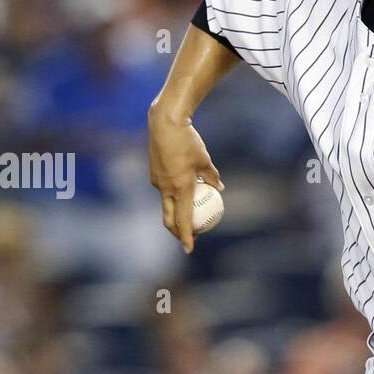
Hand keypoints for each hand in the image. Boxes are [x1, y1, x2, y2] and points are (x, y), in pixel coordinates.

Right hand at [147, 113, 222, 253]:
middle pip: (169, 219)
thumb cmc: (188, 141)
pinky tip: (181, 191)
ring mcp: (157, 182)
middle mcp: (165, 188)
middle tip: (188, 238)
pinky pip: (164, 190)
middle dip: (177, 232)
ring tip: (186, 218)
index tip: (189, 249)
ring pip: (166, 205)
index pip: (183, 221)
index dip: (186, 237)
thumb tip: (219, 188)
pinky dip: (173, 195)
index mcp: (181, 188)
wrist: (164, 123)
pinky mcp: (153, 174)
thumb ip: (211, 176)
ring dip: (175, 214)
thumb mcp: (205, 160)